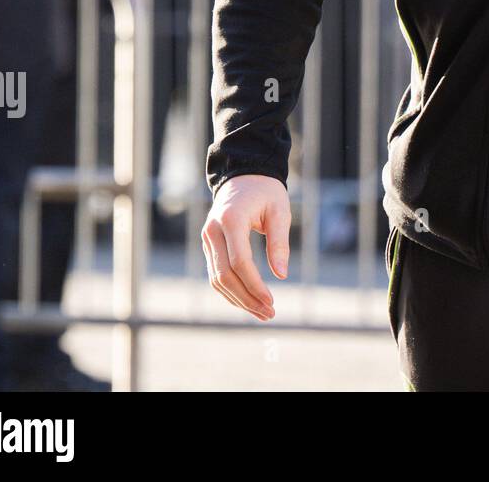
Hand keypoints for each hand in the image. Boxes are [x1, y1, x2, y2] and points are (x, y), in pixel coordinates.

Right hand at [201, 175, 290, 319]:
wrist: (243, 174)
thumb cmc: (266, 192)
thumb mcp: (280, 211)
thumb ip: (280, 242)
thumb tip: (282, 275)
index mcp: (231, 219)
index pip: (239, 261)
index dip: (254, 285)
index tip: (271, 301)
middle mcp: (213, 231)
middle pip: (225, 275)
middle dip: (247, 298)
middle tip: (269, 313)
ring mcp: (207, 239)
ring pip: (217, 279)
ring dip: (238, 299)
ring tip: (262, 313)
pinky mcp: (208, 245)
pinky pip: (216, 273)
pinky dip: (230, 290)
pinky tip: (248, 301)